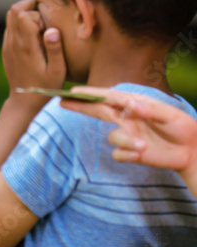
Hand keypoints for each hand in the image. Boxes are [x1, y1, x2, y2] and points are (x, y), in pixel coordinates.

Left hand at [2, 0, 65, 98]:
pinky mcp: (6, 48)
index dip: (37, 14)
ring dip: (24, 13)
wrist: (24, 101)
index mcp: (27, 47)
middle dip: (30, 6)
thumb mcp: (57, 71)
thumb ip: (55, 49)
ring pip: (9, 16)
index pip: (24, 16)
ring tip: (39, 23)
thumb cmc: (45, 86)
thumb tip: (52, 29)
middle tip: (44, 16)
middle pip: (13, 10)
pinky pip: (9, 27)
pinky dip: (20, 23)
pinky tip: (32, 33)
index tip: (48, 25)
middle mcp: (13, 43)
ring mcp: (7, 45)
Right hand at [61, 87, 196, 180]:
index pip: (110, 98)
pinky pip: (118, 154)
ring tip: (144, 146)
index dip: (91, 94)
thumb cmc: (183, 128)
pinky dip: (128, 154)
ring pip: (113, 137)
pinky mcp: (130, 152)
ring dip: (126, 141)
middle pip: (99, 111)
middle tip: (62, 101)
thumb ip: (150, 110)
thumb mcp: (171, 116)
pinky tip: (142, 154)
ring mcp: (128, 135)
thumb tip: (130, 104)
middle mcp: (128, 118)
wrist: (191, 151)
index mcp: (136, 105)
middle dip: (81, 106)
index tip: (74, 91)